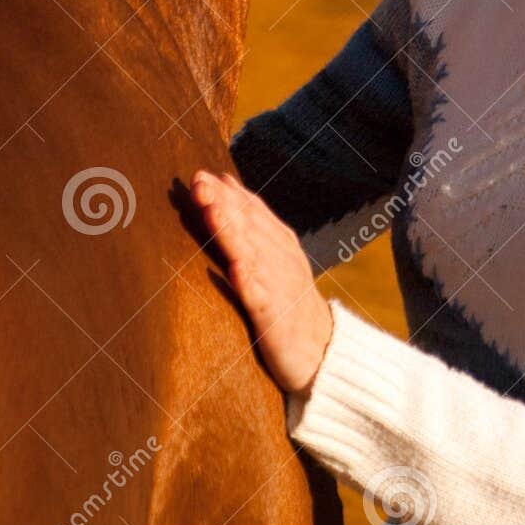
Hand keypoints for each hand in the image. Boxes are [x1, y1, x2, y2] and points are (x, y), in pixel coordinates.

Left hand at [191, 169, 333, 394]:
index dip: (228, 192)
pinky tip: (236, 269)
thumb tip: (224, 187)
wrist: (324, 350)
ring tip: (213, 211)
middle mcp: (280, 258)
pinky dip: (249, 281)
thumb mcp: (274, 259)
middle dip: (224, 202)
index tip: (201, 174)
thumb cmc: (288, 302)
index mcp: (279, 243)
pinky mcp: (276, 317)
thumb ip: (252, 225)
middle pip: (250, 225)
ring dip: (232, 231)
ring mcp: (279, 286)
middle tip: (200, 182)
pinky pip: (261, 298)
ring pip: (252, 252)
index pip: (252, 210)